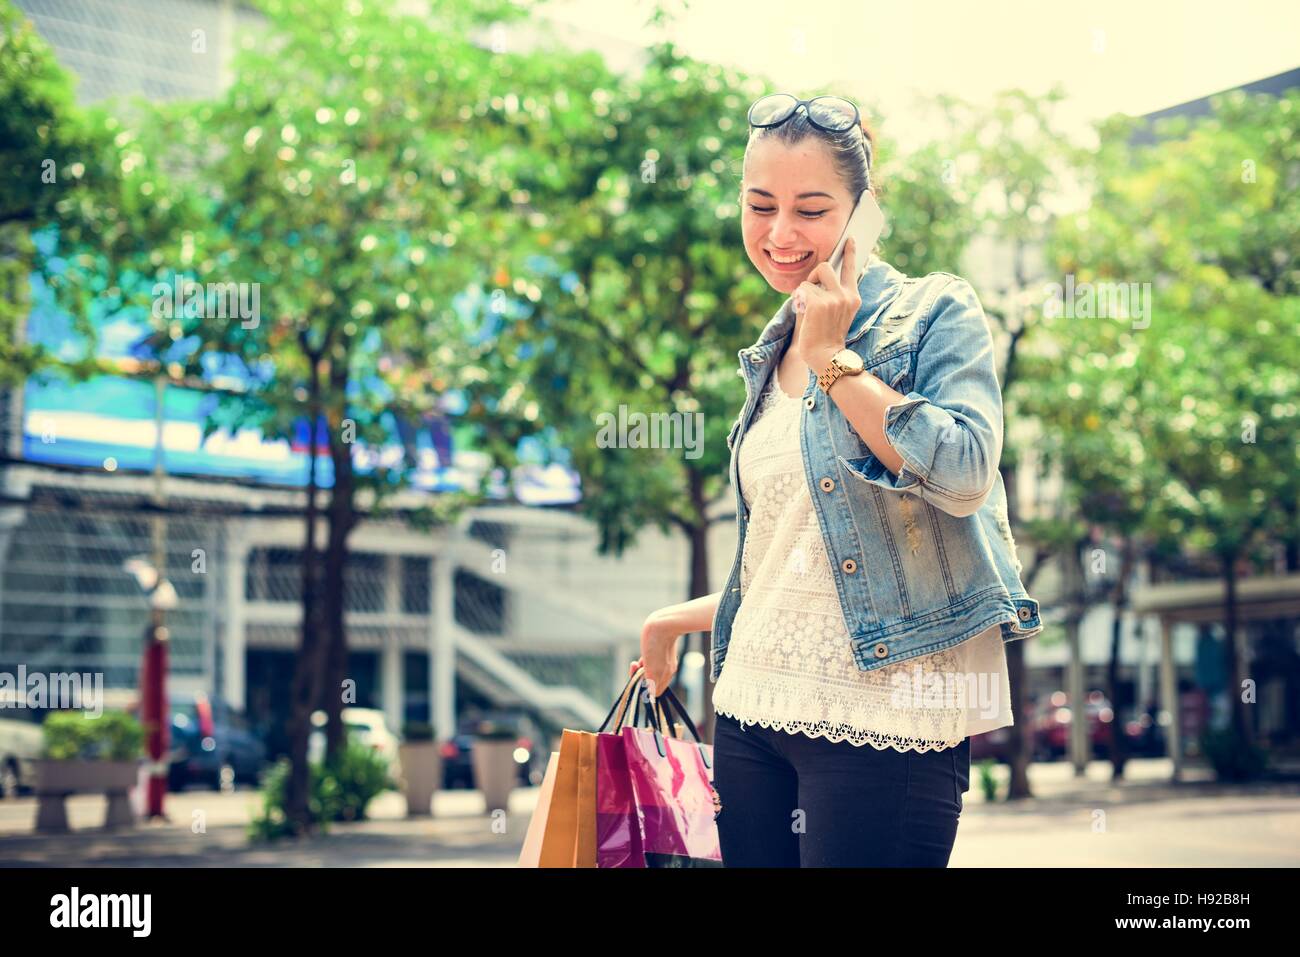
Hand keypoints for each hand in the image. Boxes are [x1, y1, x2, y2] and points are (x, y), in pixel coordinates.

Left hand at [627, 612, 680, 700]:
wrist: (664, 623)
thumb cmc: (657, 645)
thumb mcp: (652, 668)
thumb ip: (652, 683)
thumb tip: (651, 697)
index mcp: (666, 676)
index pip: (655, 692)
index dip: (644, 689)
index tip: (637, 680)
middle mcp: (667, 670)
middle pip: (652, 682)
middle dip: (640, 677)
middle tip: (634, 667)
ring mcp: (666, 661)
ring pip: (650, 671)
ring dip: (641, 668)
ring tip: (637, 661)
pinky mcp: (663, 652)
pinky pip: (651, 662)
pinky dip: (644, 661)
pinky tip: (641, 656)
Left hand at [792, 237, 861, 367]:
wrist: (826, 357)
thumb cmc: (826, 336)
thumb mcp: (834, 312)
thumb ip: (829, 294)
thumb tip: (816, 277)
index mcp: (852, 297)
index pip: (851, 269)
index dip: (849, 252)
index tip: (849, 239)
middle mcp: (845, 295)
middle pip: (824, 266)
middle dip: (813, 275)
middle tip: (809, 290)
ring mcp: (833, 298)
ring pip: (810, 280)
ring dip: (804, 292)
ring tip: (807, 309)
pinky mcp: (818, 303)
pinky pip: (801, 291)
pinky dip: (798, 301)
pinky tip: (804, 315)